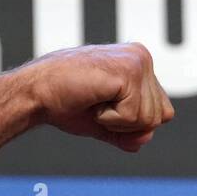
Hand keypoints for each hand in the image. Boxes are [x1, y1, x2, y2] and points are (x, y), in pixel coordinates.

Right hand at [15, 43, 174, 152]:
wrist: (35, 94)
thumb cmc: (66, 104)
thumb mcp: (107, 123)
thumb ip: (131, 133)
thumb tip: (146, 138)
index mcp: (140, 64)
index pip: (162, 112)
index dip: (134, 124)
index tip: (104, 107)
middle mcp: (142, 57)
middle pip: (159, 117)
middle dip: (127, 124)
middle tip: (96, 104)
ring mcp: (137, 61)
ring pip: (149, 119)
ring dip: (117, 121)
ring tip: (94, 100)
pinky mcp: (128, 71)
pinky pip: (134, 116)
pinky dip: (110, 119)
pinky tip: (92, 99)